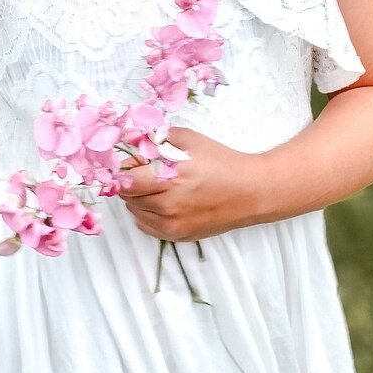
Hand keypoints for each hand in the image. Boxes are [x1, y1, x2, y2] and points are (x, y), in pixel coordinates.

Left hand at [119, 127, 267, 242]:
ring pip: (135, 212)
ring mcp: (173, 224)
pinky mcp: (179, 236)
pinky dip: (145, 214)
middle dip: (129, 182)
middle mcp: (169, 205)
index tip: (126, 163)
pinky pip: (146, 226)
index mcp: (170, 178)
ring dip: (136, 198)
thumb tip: (134, 137)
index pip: (126, 180)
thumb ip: (159, 137)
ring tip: (153, 185)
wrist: (250, 191)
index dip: (122, 170)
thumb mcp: (190, 140)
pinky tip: (158, 201)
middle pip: (128, 197)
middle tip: (141, 171)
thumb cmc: (222, 162)